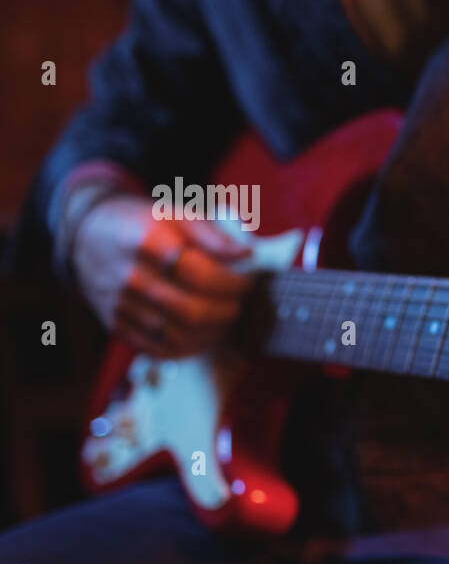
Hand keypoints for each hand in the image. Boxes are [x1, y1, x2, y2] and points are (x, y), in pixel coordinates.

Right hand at [71, 194, 252, 357]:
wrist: (87, 234)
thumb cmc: (142, 224)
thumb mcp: (177, 215)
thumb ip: (214, 236)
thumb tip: (247, 256)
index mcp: (149, 243)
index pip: (202, 276)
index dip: (233, 284)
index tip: (246, 282)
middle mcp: (131, 276)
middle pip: (193, 312)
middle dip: (227, 312)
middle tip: (238, 304)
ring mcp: (121, 304)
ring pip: (178, 335)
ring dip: (212, 332)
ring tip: (223, 317)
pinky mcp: (115, 324)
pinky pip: (158, 349)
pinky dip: (187, 347)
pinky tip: (201, 333)